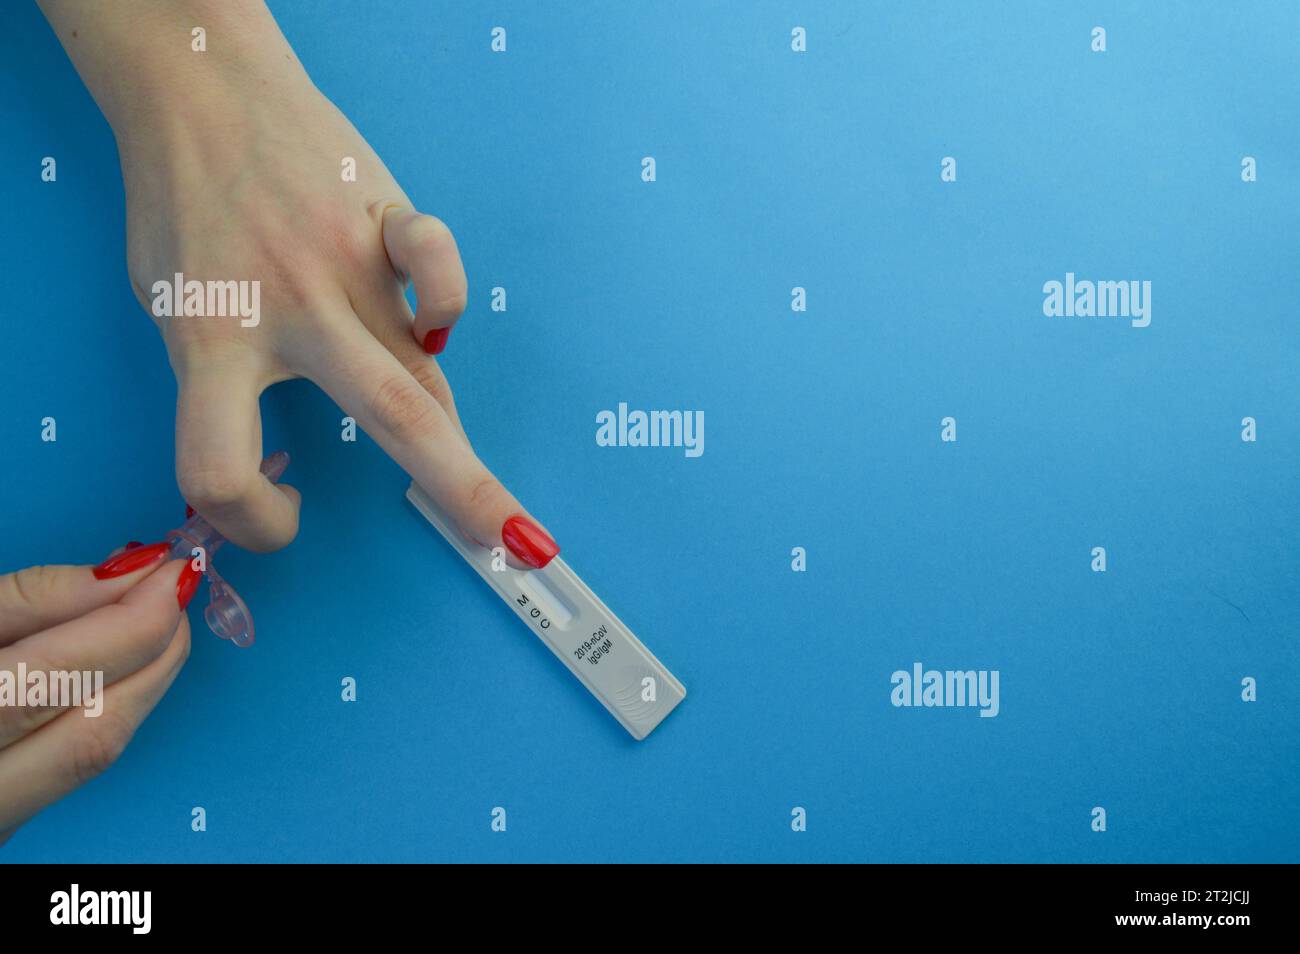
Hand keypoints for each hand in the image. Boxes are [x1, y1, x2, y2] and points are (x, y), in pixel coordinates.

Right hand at [0, 544, 191, 844]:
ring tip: (160, 611)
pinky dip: (109, 704)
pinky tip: (124, 660)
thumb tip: (120, 576)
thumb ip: (21, 602)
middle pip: (88, 727)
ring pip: (91, 753)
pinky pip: (71, 764)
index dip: (121, 619)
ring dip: (143, 675)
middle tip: (177, 583)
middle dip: (151, 647)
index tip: (162, 565)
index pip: (47, 681)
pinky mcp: (1, 819)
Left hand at [37, 0, 559, 568]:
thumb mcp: (173, 307)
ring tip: (490, 490)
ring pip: (430, 369)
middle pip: (391, 418)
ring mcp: (348, 264)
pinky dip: (450, 309)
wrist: (200, 90)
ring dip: (458, 435)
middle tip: (514, 543)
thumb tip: (292, 441)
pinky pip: (444, 276)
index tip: (282, 517)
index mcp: (208, 341)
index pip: (217, 466)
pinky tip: (435, 326)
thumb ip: (226, 376)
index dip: (250, 521)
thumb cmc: (182, 209)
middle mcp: (291, 310)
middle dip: (464, 489)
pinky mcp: (387, 218)